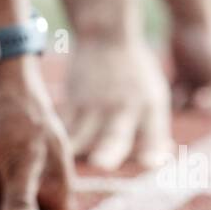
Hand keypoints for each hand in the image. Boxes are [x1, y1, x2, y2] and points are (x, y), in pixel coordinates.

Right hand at [66, 36, 172, 169]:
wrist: (106, 37)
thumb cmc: (135, 75)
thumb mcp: (154, 96)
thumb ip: (155, 131)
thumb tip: (157, 162)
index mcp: (150, 107)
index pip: (153, 134)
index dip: (151, 151)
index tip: (149, 164)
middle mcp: (123, 107)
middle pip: (115, 134)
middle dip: (108, 151)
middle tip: (101, 165)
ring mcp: (95, 105)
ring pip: (82, 137)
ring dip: (75, 156)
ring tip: (66, 172)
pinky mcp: (72, 102)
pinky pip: (63, 130)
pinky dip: (58, 146)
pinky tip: (53, 157)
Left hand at [170, 19, 210, 116]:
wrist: (189, 22)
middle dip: (204, 112)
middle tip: (197, 99)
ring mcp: (200, 83)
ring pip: (192, 108)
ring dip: (187, 105)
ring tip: (184, 91)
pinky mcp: (180, 79)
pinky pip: (177, 99)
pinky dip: (175, 98)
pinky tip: (177, 87)